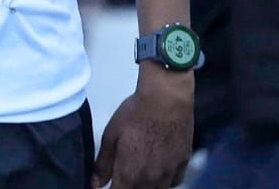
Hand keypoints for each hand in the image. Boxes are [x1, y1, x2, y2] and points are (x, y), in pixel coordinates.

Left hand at [91, 69, 192, 187]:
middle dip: (127, 188)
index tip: (108, 185)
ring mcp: (169, 173)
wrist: (166, 98)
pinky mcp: (183, 164)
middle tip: (123, 173)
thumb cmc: (136, 113)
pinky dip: (164, 180)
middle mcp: (151, 179)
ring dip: (146, 186)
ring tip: (139, 171)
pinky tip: (158, 169)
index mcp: (130, 174)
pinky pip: (173, 182)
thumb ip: (103, 164)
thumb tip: (95, 183)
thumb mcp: (111, 136)